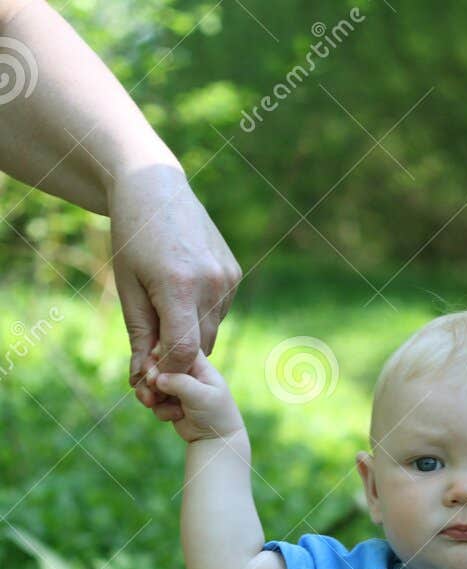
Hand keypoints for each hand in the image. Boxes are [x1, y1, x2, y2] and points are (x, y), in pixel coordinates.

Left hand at [109, 163, 240, 420]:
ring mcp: (227, 278)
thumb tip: (143, 379)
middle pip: (200, 347)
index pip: (183, 353)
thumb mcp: (128, 286)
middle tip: (151, 345)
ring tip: (164, 308)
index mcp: (179, 286)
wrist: (154, 187)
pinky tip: (182, 290)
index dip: (166, 369)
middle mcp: (211, 284)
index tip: (149, 370)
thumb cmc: (132, 236)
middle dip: (176, 356)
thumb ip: (140, 335)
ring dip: (189, 335)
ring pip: (211, 332)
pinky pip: (218, 312)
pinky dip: (201, 315)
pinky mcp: (233, 274)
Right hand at [146, 350, 245, 444]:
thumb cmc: (215, 416)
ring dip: (152, 394)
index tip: (155, 363)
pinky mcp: (169, 402)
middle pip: (159, 363)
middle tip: (151, 385)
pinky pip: (154, 400)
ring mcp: (176, 387)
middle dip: (151, 374)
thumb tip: (157, 378)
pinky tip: (174, 417)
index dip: (162, 352)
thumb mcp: (201, 396)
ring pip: (153, 383)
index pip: (176, 346)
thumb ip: (180, 383)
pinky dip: (159, 409)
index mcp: (198, 364)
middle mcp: (186, 373)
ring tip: (157, 404)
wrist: (216, 442)